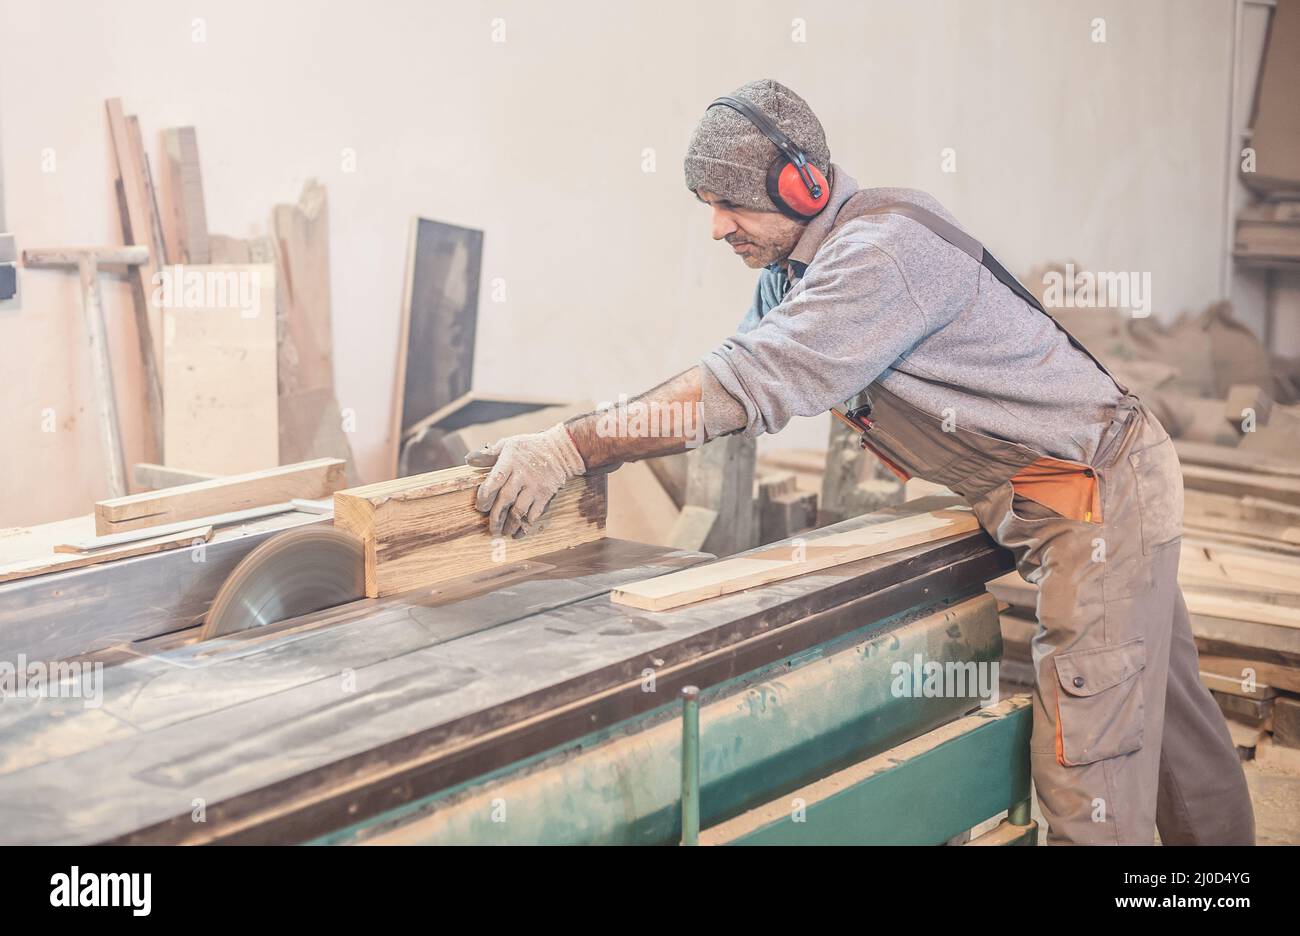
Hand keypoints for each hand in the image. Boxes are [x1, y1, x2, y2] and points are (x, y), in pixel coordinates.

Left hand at [467, 423, 585, 536]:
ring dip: (510, 524)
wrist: (561, 450)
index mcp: (510, 461)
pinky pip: (535, 514)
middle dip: (496, 517)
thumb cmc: (530, 447)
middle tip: (491, 529)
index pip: (495, 481)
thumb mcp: (508, 444)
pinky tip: (518, 532)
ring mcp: (535, 486)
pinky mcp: (546, 494)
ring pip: (519, 510)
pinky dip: (525, 526)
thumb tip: (468, 460)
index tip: (480, 507)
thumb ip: (488, 455)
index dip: (485, 496)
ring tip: (503, 532)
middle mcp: (522, 475)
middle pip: (505, 499)